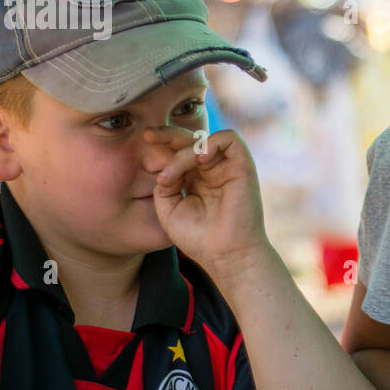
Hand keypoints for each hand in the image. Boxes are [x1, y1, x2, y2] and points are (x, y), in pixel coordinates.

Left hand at [142, 125, 269, 272]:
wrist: (225, 254)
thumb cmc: (199, 238)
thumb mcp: (169, 209)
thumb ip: (165, 183)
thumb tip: (164, 166)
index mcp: (196, 179)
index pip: (179, 152)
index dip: (163, 143)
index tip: (146, 138)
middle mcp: (212, 170)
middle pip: (190, 139)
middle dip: (168, 134)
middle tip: (150, 135)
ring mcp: (227, 167)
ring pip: (204, 140)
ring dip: (184, 151)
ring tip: (173, 174)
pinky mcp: (243, 166)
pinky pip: (229, 139)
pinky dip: (211, 143)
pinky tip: (200, 160)